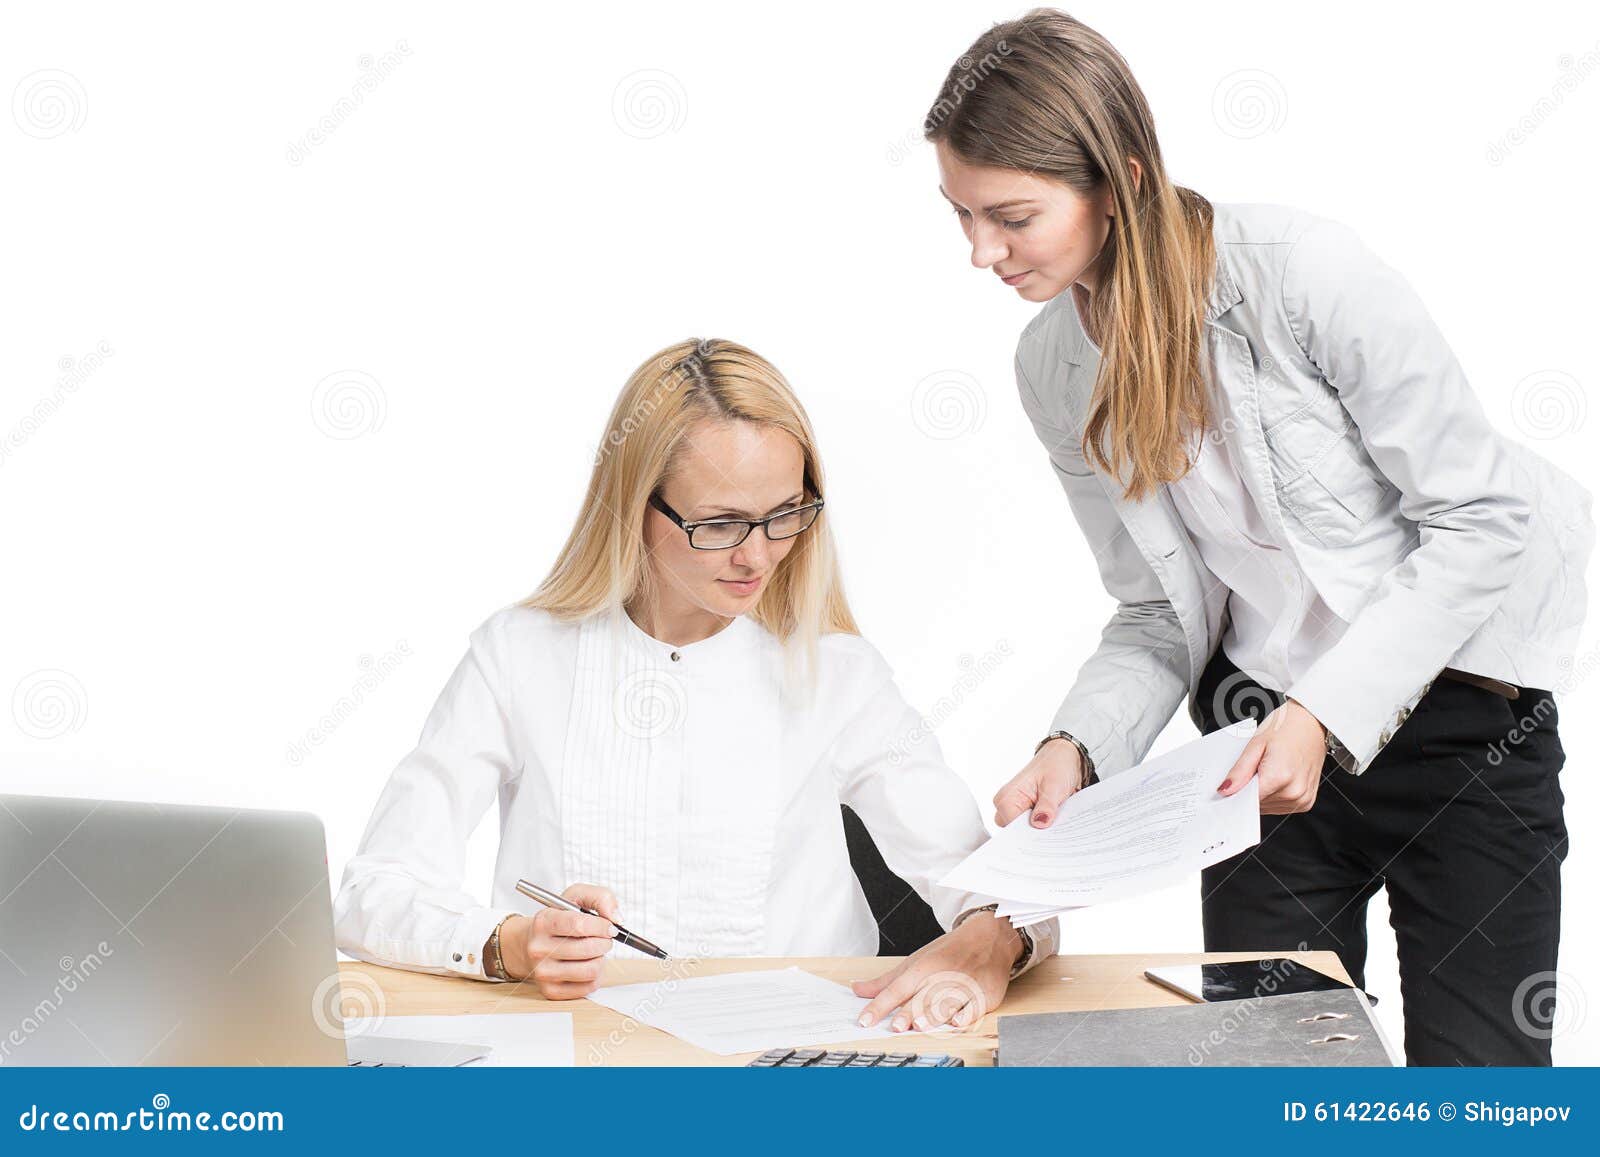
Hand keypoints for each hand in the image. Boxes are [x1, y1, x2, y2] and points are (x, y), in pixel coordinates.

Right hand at [494, 883, 618, 997]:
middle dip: (605, 942)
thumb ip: (601, 898)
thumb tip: (617, 918)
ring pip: (591, 970)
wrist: (532, 944)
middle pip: (588, 949)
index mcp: (543, 921)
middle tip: (603, 938)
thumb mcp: (576, 897)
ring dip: (601, 959)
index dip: (602, 926)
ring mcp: (543, 972)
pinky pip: (589, 986)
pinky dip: (596, 975)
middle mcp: (538, 948)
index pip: (579, 925)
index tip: (610, 927)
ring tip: (595, 951)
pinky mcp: (551, 991)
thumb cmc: (560, 919)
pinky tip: (588, 964)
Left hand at [849, 912, 1020, 1032]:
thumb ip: (887, 981)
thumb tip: (857, 989)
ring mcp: (962, 987)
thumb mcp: (915, 961)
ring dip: (933, 1015)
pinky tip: (957, 1022)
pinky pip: (974, 1008)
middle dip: (908, 1012)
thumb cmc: (948, 952)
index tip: (865, 1020)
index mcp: (921, 969)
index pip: (895, 989)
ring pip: (946, 1003)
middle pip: (921, 998)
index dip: (879, 1006)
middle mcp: (940, 978)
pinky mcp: (982, 996)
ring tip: (920, 1025)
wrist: (988, 937)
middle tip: (895, 1026)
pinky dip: (965, 1015)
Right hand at [992, 738, 1086, 828]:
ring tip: (1057, 822)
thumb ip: (1046, 806)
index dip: (1029, 836)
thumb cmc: (1057, 765)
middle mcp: (1007, 805)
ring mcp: (1016, 810)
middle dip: (1035, 835)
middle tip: (1054, 831)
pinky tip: (1057, 823)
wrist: (1065, 757)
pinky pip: (1033, 827)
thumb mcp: (1054, 785)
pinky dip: (1045, 827)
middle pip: (1016, 833)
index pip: (1011, 829)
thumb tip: (1039, 824)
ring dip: (1042, 831)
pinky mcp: (1026, 812)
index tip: (1045, 839)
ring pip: (1025, 832)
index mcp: (1007, 797)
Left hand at [1217, 698, 1326, 813]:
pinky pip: (1282, 807)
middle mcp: (1294, 792)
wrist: (1313, 721)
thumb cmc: (1287, 726)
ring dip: (1262, 794)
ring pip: (1268, 808)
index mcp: (1280, 777)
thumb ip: (1240, 771)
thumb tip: (1225, 790)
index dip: (1235, 794)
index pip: (1247, 801)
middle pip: (1258, 804)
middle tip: (1254, 769)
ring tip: (1269, 770)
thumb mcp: (1256, 744)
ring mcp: (1303, 799)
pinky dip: (1274, 796)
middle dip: (1249, 791)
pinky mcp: (1307, 801)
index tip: (1230, 786)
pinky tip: (1277, 777)